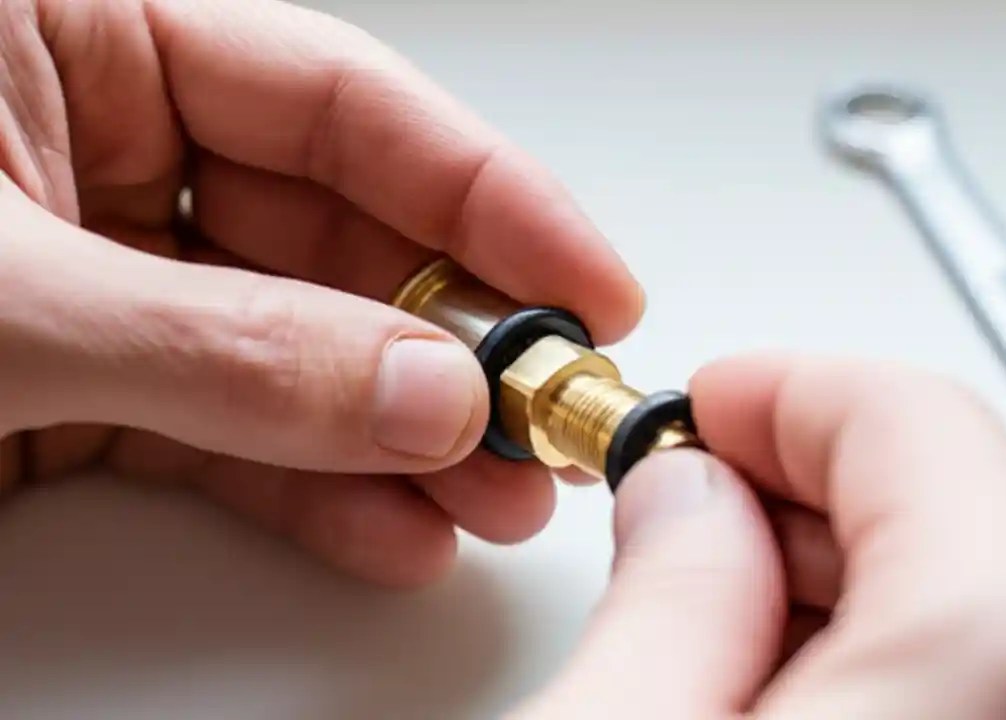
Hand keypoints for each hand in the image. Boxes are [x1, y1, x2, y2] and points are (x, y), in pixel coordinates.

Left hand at [0, 0, 640, 586]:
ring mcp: (100, 277)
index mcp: (77, 38)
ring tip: (495, 500)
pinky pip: (226, 438)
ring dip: (405, 438)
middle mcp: (100, 147)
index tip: (585, 286)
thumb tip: (420, 394)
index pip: (340, 101)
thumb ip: (222, 346)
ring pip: (299, 352)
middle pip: (343, 237)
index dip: (487, 195)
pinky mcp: (84, 391)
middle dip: (456, 344)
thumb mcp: (5, 302)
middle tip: (548, 419)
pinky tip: (393, 528)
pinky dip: (312, 493)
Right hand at [518, 356, 1005, 718]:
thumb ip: (663, 586)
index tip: (704, 412)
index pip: (903, 413)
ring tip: (737, 641)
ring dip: (865, 595)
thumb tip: (690, 503)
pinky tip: (817, 708)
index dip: (773, 396)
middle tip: (698, 522)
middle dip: (814, 499)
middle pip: (969, 507)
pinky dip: (929, 678)